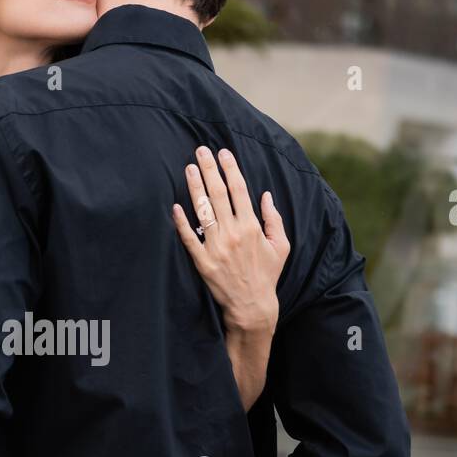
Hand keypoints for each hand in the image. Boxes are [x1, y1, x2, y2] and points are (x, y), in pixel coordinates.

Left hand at [172, 146, 289, 334]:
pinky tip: (175, 206)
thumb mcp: (281, 246)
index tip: (223, 152)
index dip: (230, 168)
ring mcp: (217, 248)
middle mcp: (233, 233)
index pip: (239, 190)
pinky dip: (181, 222)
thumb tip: (266, 195)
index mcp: (252, 227)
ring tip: (188, 169)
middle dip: (209, 169)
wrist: (252, 306)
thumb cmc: (267, 274)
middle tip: (200, 151)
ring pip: (203, 211)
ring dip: (195, 187)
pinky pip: (189, 238)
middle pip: (218, 194)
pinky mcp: (203, 262)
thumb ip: (274, 219)